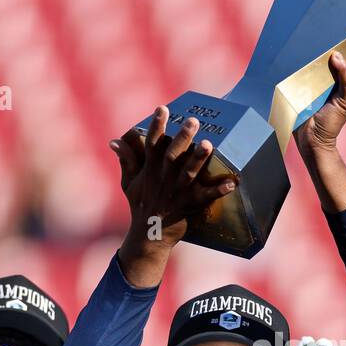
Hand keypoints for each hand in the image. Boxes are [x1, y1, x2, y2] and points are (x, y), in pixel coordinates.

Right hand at [111, 107, 235, 247]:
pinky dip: (218, 191)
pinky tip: (232, 183)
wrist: (149, 237)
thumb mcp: (129, 183)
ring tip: (208, 144)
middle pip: (173, 156)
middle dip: (183, 138)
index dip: (157, 126)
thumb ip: (126, 160)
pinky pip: (206, 198)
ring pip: (189, 173)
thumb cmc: (140, 206)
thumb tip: (114, 141)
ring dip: (199, 159)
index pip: (152, 144)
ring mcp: (177, 193)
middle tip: (193, 120)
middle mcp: (164, 179)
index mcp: (150, 171)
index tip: (163, 108)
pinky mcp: (190, 206)